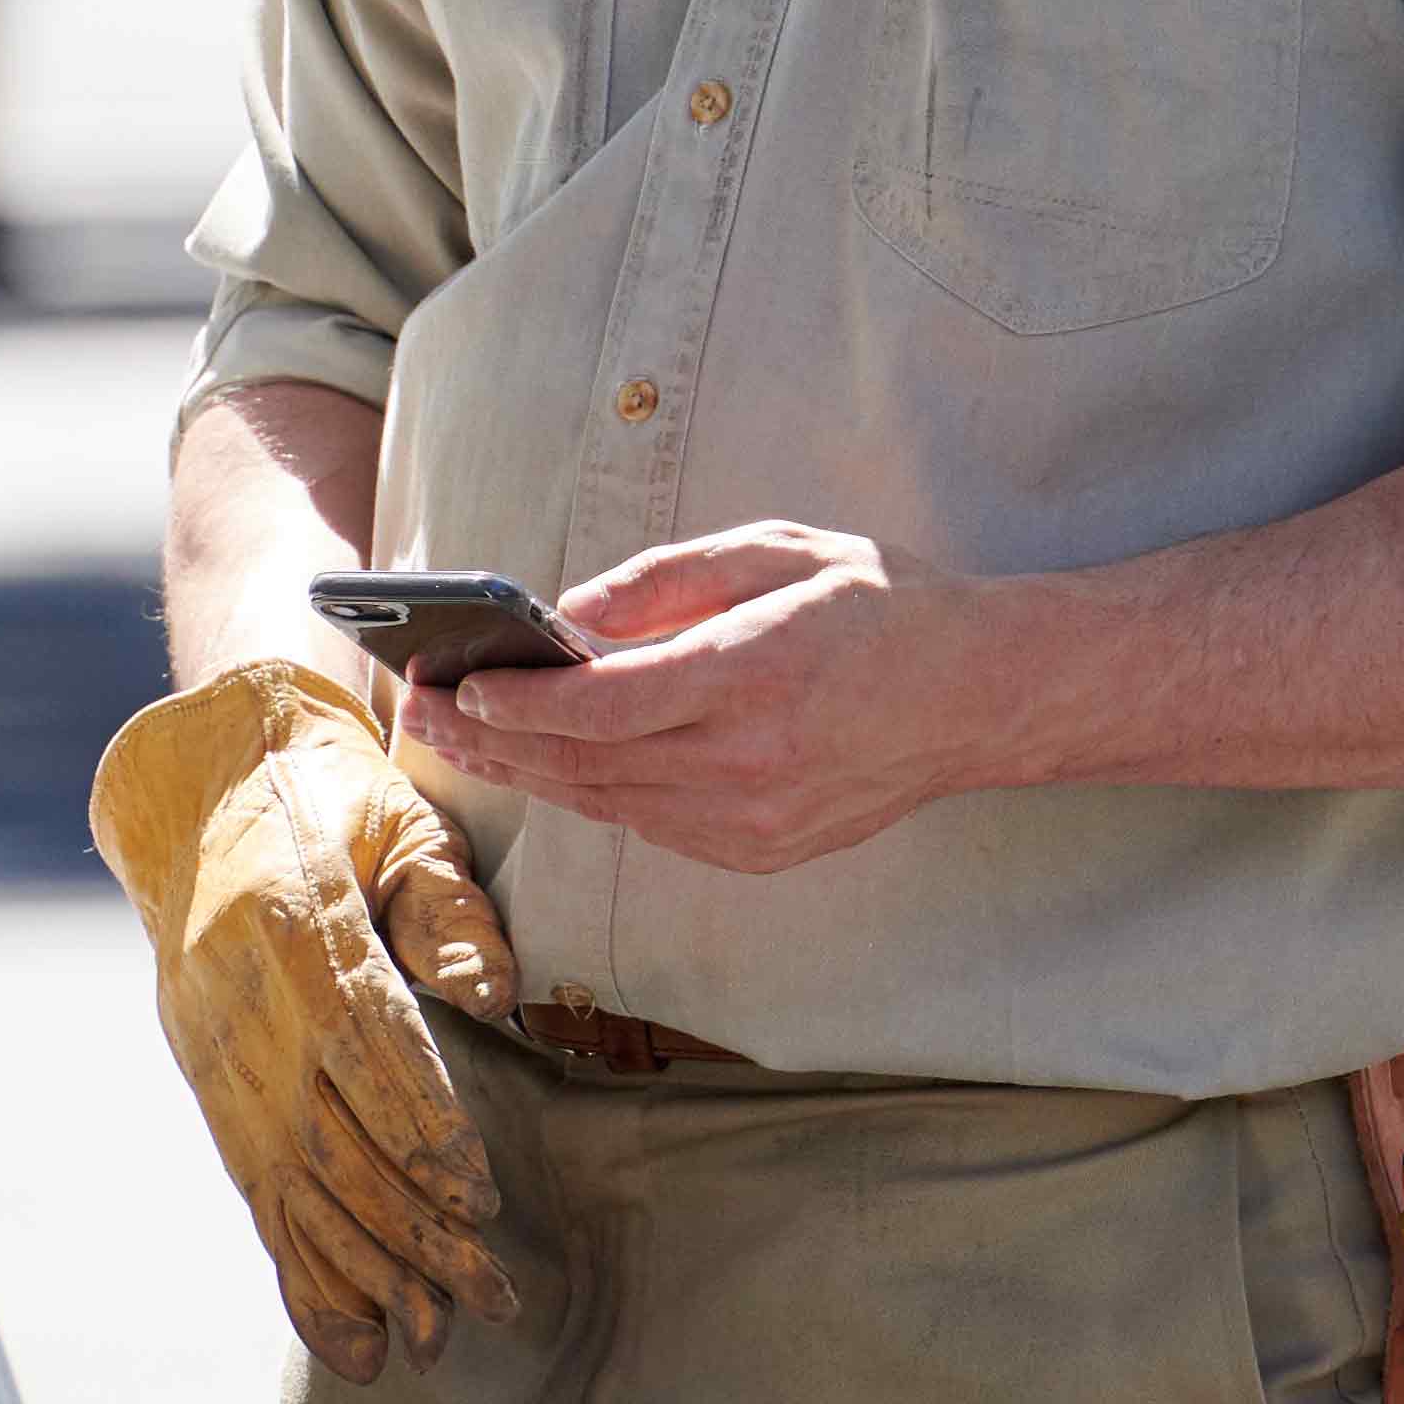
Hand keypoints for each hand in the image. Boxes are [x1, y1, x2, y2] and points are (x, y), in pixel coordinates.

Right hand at [88, 657, 520, 1379]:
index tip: (474, 1193)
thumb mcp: (400, 815)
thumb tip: (496, 991)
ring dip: (363, 1271)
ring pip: (289, 1185)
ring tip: (436, 1341)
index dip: (415, 1121)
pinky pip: (256, 1193)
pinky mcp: (208, 1085)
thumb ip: (448, 903)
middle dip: (408, 1228)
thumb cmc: (333, 796)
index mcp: (289, 922)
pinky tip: (355, 1342)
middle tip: (490, 1296)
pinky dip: (303, 1273)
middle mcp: (237, 1001)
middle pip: (327, 1136)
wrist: (200, 786)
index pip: (359, 1041)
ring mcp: (213, 1051)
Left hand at [426, 520, 1038, 873]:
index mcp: (753, 676)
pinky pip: (653, 824)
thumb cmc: (880, 606)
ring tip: (466, 739)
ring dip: (530, 773)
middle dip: (493, 740)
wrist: (980, 696)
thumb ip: (670, 578)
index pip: (601, 705)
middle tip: (422, 714)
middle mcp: (749, 761)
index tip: (456, 682)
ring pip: (609, 804)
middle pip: (586, 763)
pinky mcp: (763, 851)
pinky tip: (555, 764)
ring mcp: (756, 821)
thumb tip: (569, 613)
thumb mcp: (779, 551)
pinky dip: (598, 793)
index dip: (517, 701)